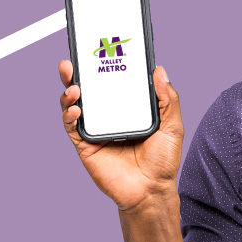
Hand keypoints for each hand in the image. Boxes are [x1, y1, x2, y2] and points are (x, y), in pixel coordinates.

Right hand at [58, 60, 183, 213]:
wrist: (151, 191)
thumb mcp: (172, 126)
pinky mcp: (86, 145)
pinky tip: (76, 109)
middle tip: (72, 61)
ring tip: (73, 85)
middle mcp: (110, 116)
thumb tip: (160, 71)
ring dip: (69, 92)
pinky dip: (70, 116)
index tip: (100, 50)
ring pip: (75, 105)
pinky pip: (72, 127)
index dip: (105, 67)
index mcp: (128, 109)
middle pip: (89, 90)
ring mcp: (96, 130)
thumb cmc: (162, 161)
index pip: (114, 83)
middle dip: (77, 74)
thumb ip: (168, 99)